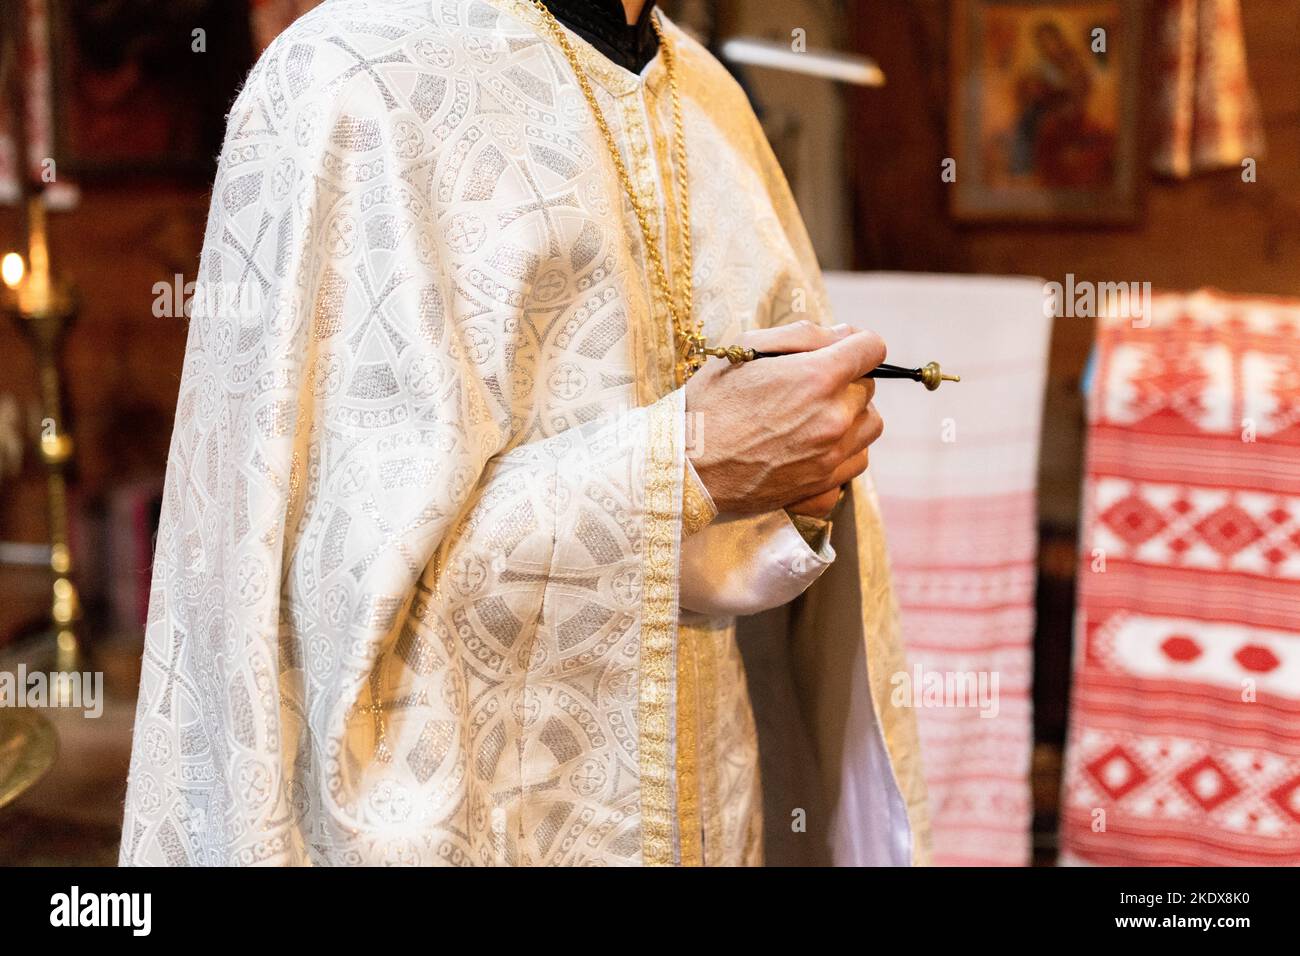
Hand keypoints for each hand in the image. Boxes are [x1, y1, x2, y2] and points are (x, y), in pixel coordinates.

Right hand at [684, 320, 884, 515]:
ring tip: (815, 418)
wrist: (686, 467)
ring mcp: (831, 457)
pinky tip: (813, 448)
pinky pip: (856, 462)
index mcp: (818, 377)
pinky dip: (844, 453)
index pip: (872, 348)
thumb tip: (844, 334)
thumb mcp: (746, 350)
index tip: (838, 351)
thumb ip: (803, 335)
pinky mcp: (823, 487)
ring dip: (852, 418)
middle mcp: (834, 418)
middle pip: (869, 388)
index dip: (856, 344)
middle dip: (846, 381)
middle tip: (807, 387)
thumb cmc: (709, 403)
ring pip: (870, 427)